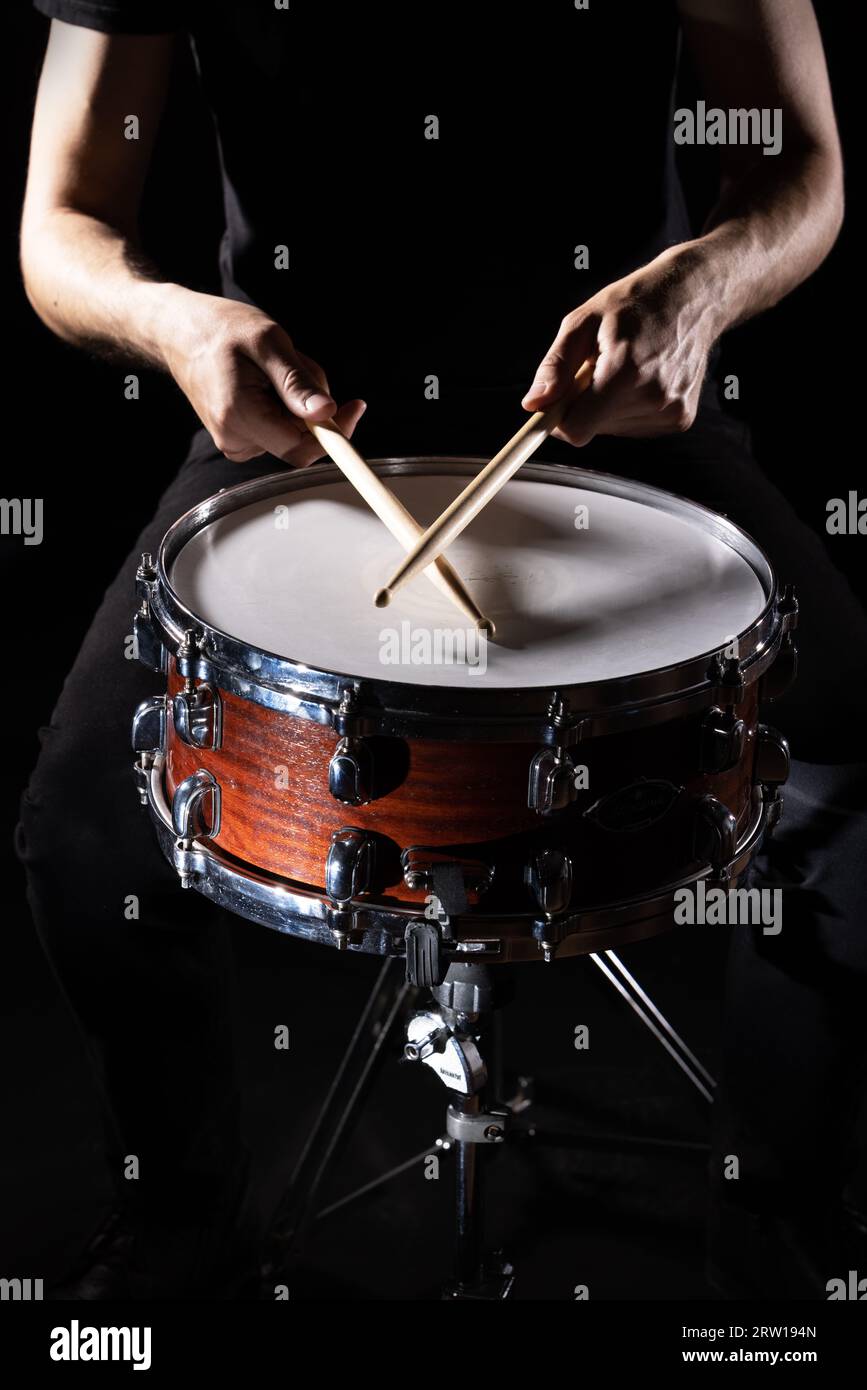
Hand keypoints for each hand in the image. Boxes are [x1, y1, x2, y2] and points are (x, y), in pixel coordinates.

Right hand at [163, 291, 365, 465]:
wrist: (179, 330)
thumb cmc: (222, 328)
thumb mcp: (267, 342)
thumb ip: (297, 382)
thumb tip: (326, 414)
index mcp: (240, 416)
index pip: (302, 448)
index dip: (334, 433)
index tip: (355, 407)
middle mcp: (235, 439)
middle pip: (300, 438)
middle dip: (310, 403)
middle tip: (294, 361)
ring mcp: (235, 442)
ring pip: (291, 430)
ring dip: (297, 399)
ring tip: (272, 365)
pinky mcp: (239, 437)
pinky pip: (278, 427)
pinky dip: (283, 403)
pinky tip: (265, 379)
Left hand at [522, 245, 719, 444]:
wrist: (695, 297)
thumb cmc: (635, 303)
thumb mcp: (584, 322)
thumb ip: (555, 366)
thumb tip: (533, 404)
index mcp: (624, 372)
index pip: (576, 429)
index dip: (558, 419)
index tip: (554, 402)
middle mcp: (652, 397)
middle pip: (592, 428)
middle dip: (584, 403)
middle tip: (598, 367)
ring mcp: (670, 411)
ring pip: (612, 429)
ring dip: (607, 405)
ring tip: (625, 367)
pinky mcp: (681, 419)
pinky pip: (635, 427)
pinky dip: (629, 408)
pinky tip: (643, 378)